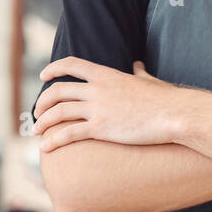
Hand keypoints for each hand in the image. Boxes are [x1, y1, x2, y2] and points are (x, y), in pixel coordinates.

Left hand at [32, 57, 179, 151]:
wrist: (174, 114)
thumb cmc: (165, 100)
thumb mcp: (149, 81)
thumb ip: (139, 73)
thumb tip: (137, 65)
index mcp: (106, 74)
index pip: (71, 64)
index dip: (53, 68)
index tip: (43, 76)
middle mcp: (97, 89)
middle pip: (57, 91)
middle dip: (42, 103)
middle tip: (37, 113)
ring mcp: (98, 108)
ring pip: (58, 112)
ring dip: (43, 122)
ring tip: (37, 132)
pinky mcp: (102, 128)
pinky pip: (69, 133)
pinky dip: (54, 140)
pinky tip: (46, 148)